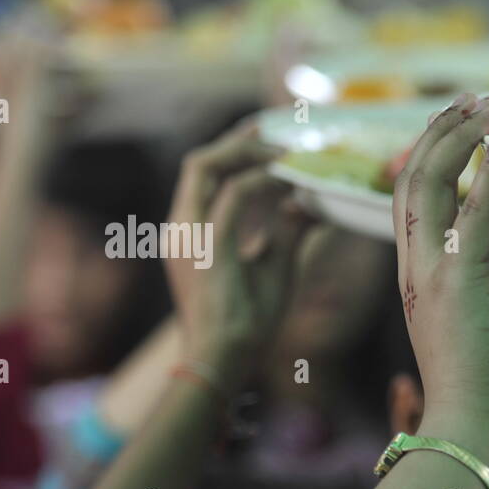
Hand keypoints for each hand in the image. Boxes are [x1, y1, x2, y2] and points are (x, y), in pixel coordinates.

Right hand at [162, 122, 316, 390]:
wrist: (225, 360)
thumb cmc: (247, 323)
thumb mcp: (275, 266)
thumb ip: (287, 230)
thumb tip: (308, 201)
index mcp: (189, 231)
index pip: (203, 175)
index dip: (233, 149)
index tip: (266, 134)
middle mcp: (181, 226)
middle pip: (200, 161)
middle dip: (239, 139)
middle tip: (277, 129)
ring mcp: (188, 233)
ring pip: (207, 166)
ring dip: (248, 151)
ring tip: (286, 150)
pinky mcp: (208, 246)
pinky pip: (234, 195)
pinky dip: (262, 180)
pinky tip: (289, 179)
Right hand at [392, 93, 488, 454]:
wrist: (478, 433)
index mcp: (426, 278)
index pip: (419, 202)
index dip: (437, 156)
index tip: (467, 124)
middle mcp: (417, 270)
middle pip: (414, 180)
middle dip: (441, 132)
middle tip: (475, 99)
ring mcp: (429, 275)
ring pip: (427, 183)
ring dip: (457, 137)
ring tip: (487, 104)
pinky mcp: (453, 284)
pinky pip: (470, 213)